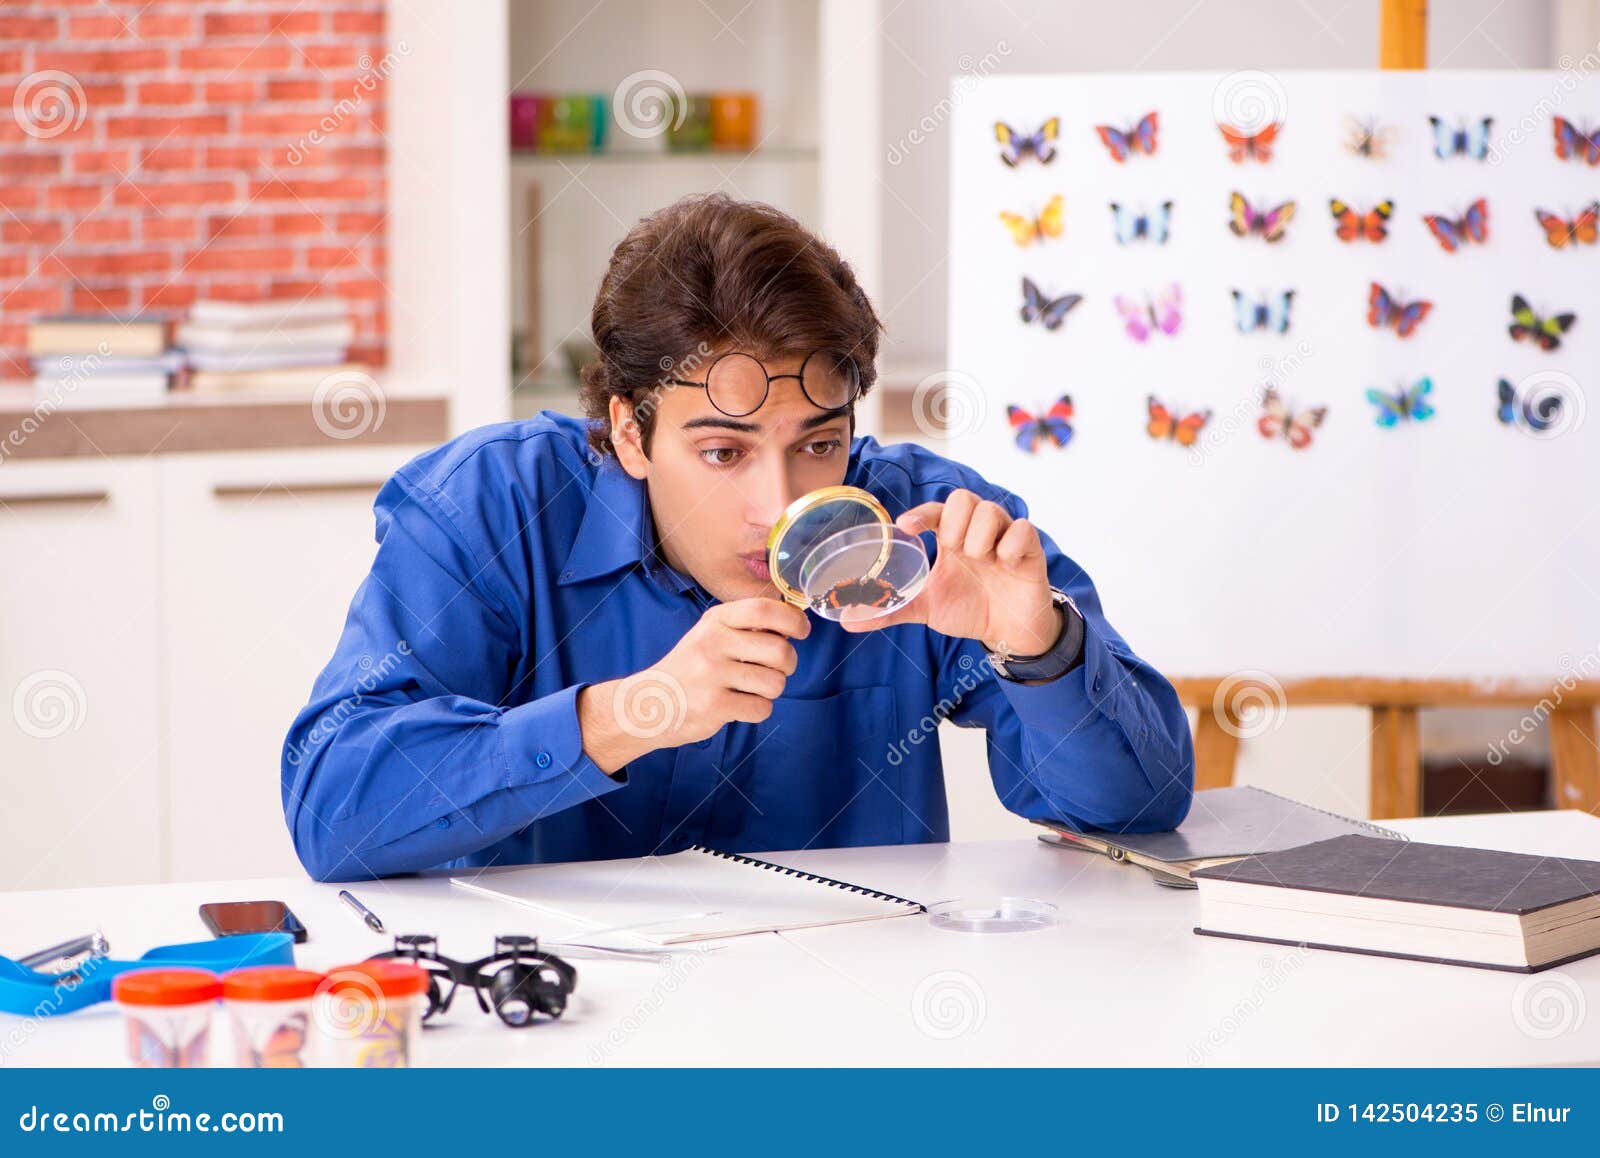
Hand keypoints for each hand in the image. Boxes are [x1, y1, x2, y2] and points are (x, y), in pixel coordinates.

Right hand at [577, 597, 809, 773]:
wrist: (648, 705)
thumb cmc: (690, 668)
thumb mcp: (710, 634)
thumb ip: (746, 627)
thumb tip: (794, 622)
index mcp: (716, 620)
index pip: (764, 609)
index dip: (793, 619)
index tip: (801, 630)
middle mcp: (713, 643)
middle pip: (780, 651)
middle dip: (788, 664)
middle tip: (776, 668)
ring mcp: (713, 675)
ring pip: (775, 683)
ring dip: (772, 689)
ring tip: (752, 688)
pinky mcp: (715, 706)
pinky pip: (762, 709)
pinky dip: (758, 710)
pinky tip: (739, 705)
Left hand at [840, 489, 1059, 654]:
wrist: (1008, 633)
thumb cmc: (968, 609)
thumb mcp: (926, 609)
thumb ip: (890, 608)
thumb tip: (847, 620)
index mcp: (950, 539)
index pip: (935, 511)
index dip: (922, 513)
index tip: (906, 527)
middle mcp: (976, 532)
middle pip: (964, 498)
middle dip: (953, 522)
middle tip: (952, 549)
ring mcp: (1003, 538)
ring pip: (991, 509)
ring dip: (979, 535)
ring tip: (980, 560)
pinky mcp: (1030, 549)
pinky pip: (1023, 529)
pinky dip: (1010, 545)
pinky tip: (1005, 563)